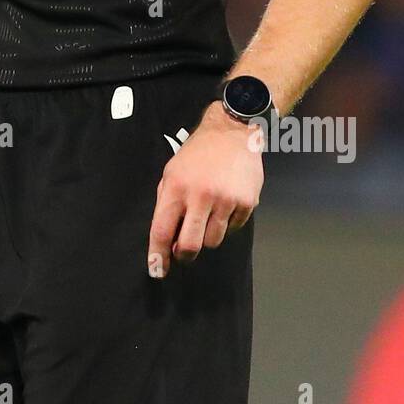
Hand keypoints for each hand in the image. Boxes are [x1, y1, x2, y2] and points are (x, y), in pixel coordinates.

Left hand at [147, 102, 263, 278]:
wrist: (232, 132)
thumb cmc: (197, 154)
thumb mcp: (172, 172)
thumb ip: (167, 203)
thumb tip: (167, 239)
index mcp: (176, 187)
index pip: (162, 230)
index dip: (158, 255)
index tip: (157, 271)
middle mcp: (200, 195)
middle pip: (190, 245)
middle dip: (184, 255)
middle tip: (183, 253)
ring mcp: (226, 200)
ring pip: (213, 241)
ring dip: (207, 236)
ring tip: (207, 215)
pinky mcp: (247, 202)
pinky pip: (233, 229)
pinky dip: (227, 224)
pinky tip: (225, 204)